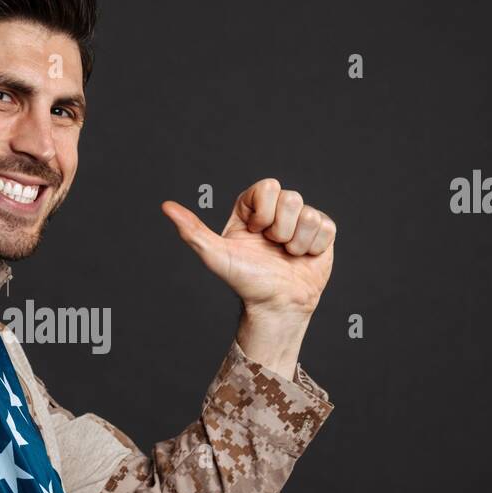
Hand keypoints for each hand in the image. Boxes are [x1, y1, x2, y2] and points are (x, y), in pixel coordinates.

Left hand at [161, 178, 335, 314]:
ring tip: (287, 256)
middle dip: (280, 230)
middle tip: (272, 248)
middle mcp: (276, 211)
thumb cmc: (245, 281)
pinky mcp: (321, 232)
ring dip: (297, 242)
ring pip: (309, 214)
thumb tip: (165, 206)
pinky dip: (313, 247)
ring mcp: (300, 221)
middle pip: (291, 198)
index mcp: (252, 207)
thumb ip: (191, 230)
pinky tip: (303, 258)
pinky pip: (325, 227)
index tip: (255, 233)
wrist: (277, 305)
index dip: (264, 213)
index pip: (268, 187)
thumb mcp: (214, 255)